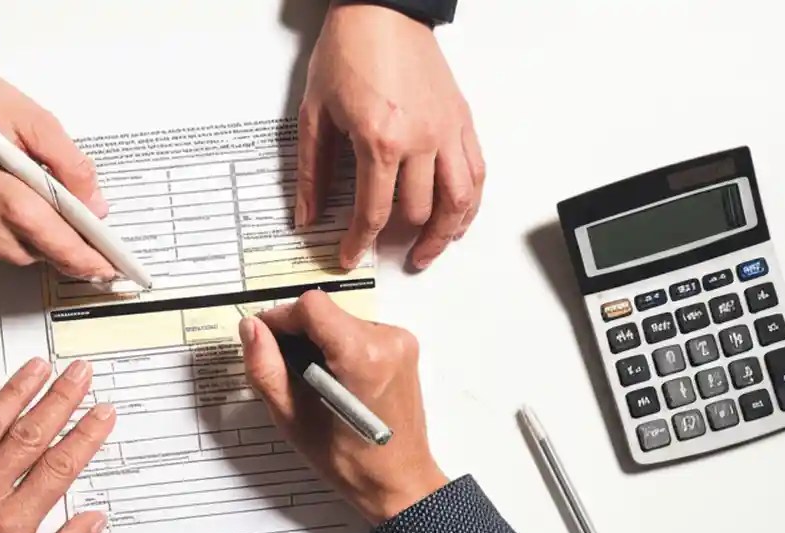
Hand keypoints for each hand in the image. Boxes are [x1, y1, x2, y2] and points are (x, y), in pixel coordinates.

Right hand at [0, 59, 116, 280]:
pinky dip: (39, 234)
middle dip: (82, 250)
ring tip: (76, 216)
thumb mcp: (39, 124)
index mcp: (15, 205)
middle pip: (54, 257)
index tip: (121, 266)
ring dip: (60, 241)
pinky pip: (18, 245)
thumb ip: (72, 168)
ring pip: (37, 254)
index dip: (97, 262)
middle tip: (108, 240)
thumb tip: (96, 205)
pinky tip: (48, 211)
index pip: (67, 250)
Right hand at [239, 291, 446, 523]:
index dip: (282, 319)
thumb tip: (251, 328)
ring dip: (320, 342)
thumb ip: (265, 367)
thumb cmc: (348, 460)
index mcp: (361, 355)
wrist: (398, 480)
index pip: (311, 306)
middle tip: (289, 372)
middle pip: (326, 312)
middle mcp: (387, 340)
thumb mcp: (292, 417)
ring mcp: (401, 342)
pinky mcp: (404, 348)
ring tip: (314, 382)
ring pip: (341, 320)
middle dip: (300, 335)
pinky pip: (359, 332)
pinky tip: (336, 381)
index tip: (267, 341)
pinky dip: (340, 348)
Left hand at [296, 4, 485, 270]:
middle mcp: (420, 140)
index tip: (349, 256)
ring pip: (459, 201)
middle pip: (418, 212)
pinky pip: (477, 172)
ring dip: (446, 234)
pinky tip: (459, 217)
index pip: (373, 212)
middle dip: (402, 241)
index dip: (360, 243)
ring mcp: (446, 131)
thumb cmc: (349, 51)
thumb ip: (313, 171)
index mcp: (380, 141)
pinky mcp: (461, 120)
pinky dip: (471, 202)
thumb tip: (307, 215)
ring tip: (430, 251)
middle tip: (390, 254)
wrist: (381, 9)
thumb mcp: (315, 113)